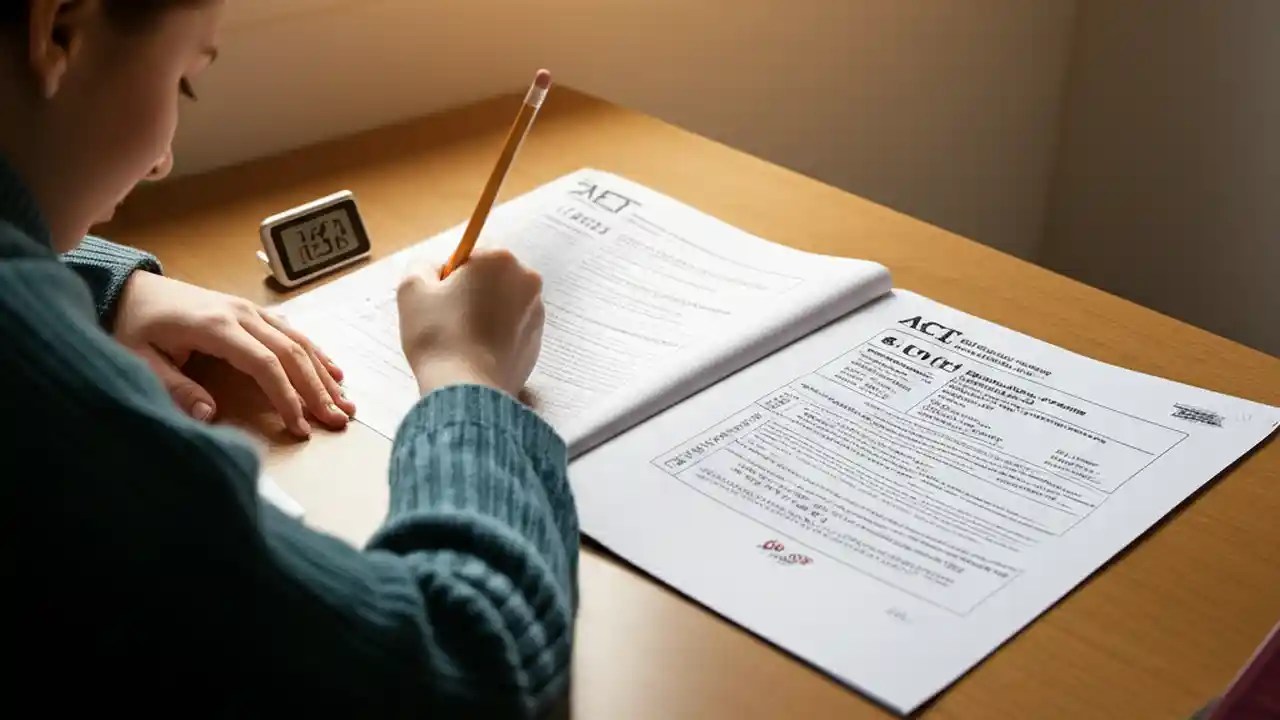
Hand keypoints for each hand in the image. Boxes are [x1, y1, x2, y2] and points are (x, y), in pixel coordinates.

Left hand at [114, 271, 355, 436]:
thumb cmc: (133, 326)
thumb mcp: (138, 358)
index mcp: (216, 327)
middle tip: (338, 420)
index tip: (300, 426)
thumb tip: (209, 415)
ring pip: (297, 341)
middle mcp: (241, 314)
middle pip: (290, 353)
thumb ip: (174, 386)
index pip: (264, 364)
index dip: (286, 396)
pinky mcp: (251, 312)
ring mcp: (249, 310)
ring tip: (345, 403)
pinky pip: (291, 332)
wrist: (129, 288)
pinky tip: (334, 372)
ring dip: (323, 374)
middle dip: (317, 390)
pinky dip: (316, 353)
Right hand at [397, 249, 544, 396]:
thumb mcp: (411, 289)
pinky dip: (496, 337)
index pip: (470, 254)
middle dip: (471, 293)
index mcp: (500, 259)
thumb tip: (434, 270)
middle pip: (491, 277)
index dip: (450, 275)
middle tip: (448, 320)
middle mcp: (526, 280)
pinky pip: (512, 330)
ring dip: (485, 315)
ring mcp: (537, 312)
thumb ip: (421, 266)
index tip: (439, 298)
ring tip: (462, 341)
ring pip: (503, 304)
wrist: (467, 390)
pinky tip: (477, 354)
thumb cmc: (438, 336)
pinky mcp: (538, 342)